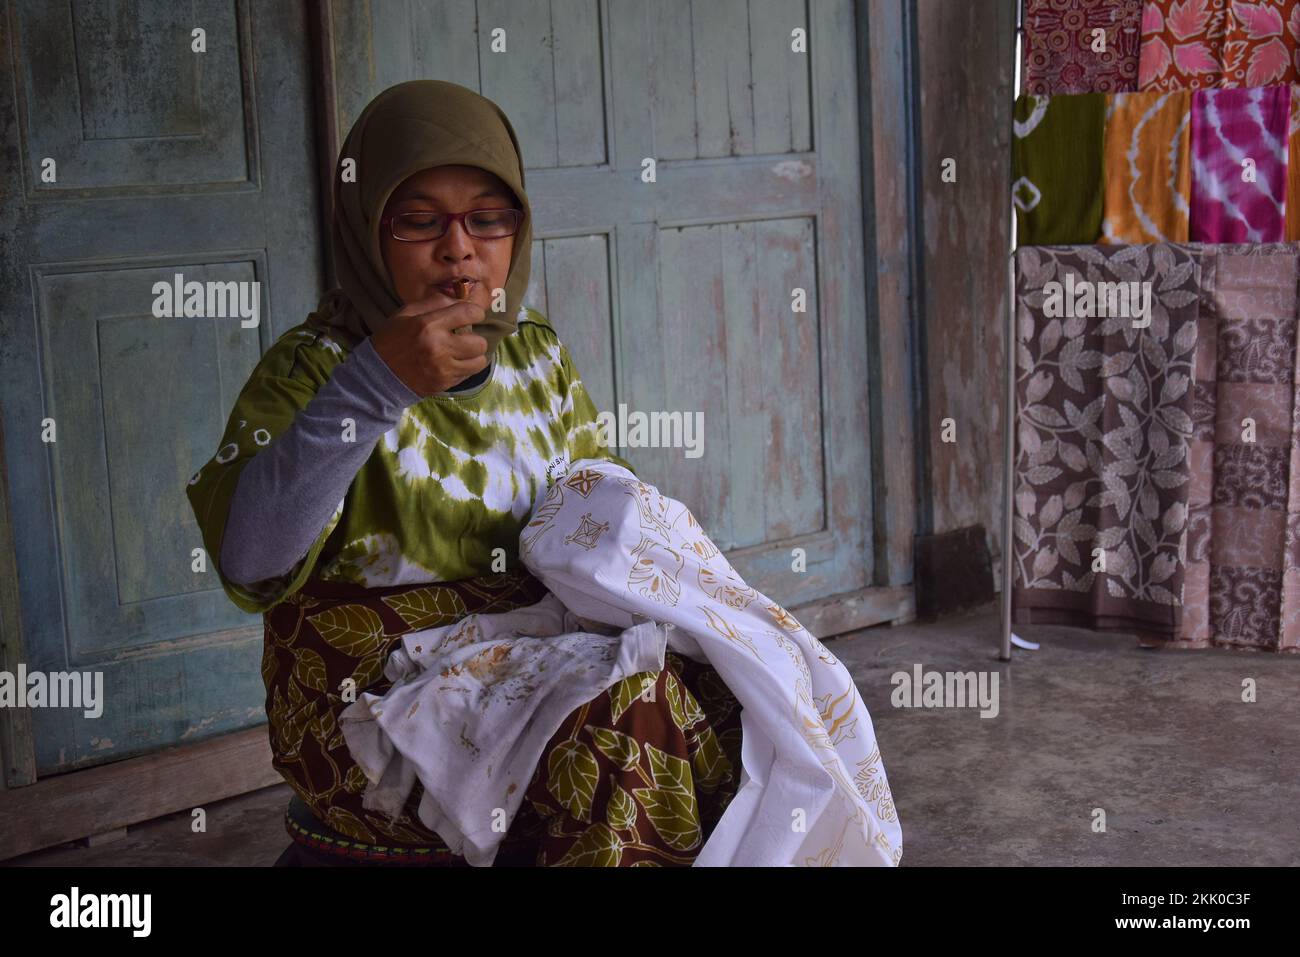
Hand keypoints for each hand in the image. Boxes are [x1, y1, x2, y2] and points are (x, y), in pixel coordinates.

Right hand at [370, 297, 489, 396]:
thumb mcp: (406, 313)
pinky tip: (452, 363)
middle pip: (479, 342)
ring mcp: (442, 368)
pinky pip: (468, 374)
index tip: (473, 314)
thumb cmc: (392, 338)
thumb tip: (460, 300)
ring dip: (474, 355)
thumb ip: (435, 303)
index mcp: (427, 325)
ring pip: (479, 361)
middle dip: (475, 337)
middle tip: (465, 337)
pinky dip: (464, 368)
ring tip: (463, 352)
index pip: (468, 313)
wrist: (377, 374)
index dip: (476, 312)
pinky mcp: (443, 383)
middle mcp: (438, 347)